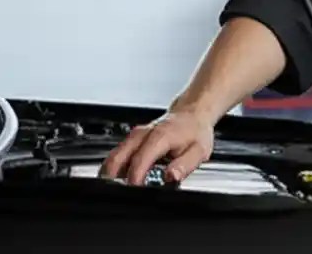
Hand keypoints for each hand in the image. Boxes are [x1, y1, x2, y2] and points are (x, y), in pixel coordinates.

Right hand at [99, 108, 214, 185]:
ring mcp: (134, 136)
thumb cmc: (195, 133)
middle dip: (114, 180)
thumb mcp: (199, 151)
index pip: (138, 161)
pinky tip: (122, 182)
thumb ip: (184, 165)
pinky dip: (115, 170)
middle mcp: (142, 135)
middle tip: (121, 197)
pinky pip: (116, 156)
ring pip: (112, 157)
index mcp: (159, 137)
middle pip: (116, 159)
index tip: (136, 194)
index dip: (134, 180)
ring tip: (120, 193)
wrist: (192, 114)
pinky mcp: (131, 140)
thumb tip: (171, 177)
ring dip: (112, 176)